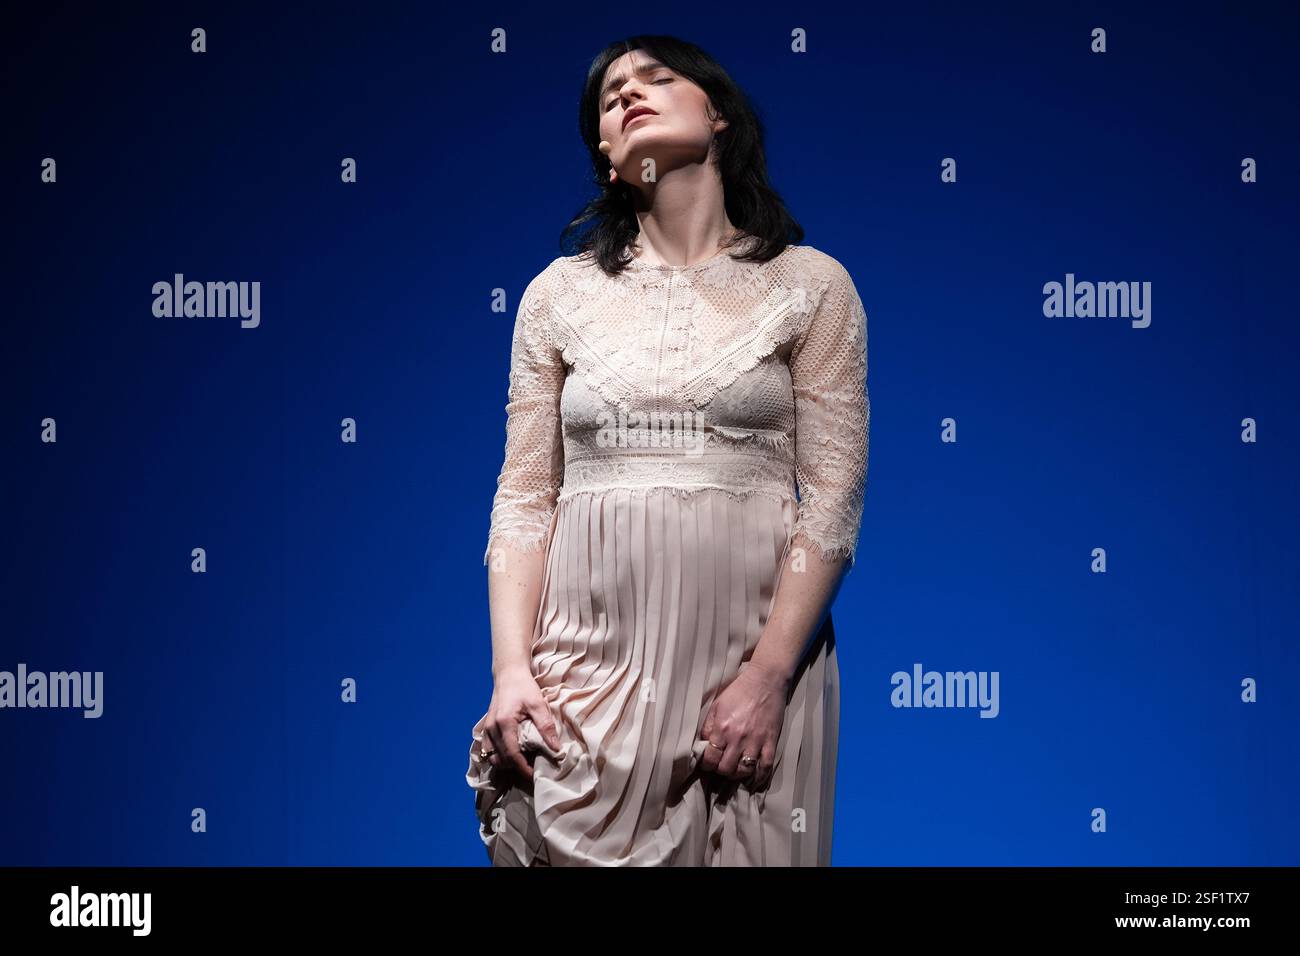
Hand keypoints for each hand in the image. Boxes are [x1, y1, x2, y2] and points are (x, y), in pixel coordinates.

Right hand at [481, 667, 560, 781]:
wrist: (508, 673)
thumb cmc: (524, 687)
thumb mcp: (538, 704)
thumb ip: (546, 727)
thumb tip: (556, 749)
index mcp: (504, 724)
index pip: (512, 755)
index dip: (523, 769)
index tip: (534, 775)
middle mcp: (492, 728)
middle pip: (501, 759)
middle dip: (515, 768)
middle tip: (532, 770)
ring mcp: (487, 729)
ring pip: (492, 756)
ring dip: (506, 763)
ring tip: (522, 762)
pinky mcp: (486, 727)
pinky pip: (489, 749)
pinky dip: (499, 755)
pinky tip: (512, 753)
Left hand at [698, 660, 790, 788]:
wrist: (765, 680)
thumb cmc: (739, 691)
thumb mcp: (717, 705)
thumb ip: (708, 726)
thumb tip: (702, 744)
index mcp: (722, 728)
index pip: (710, 757)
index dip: (706, 765)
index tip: (707, 763)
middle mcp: (738, 737)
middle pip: (726, 768)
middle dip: (720, 771)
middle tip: (721, 766)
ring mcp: (756, 741)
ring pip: (744, 771)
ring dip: (737, 775)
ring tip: (734, 771)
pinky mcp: (770, 742)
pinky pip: (765, 766)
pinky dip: (759, 778)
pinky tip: (754, 782)